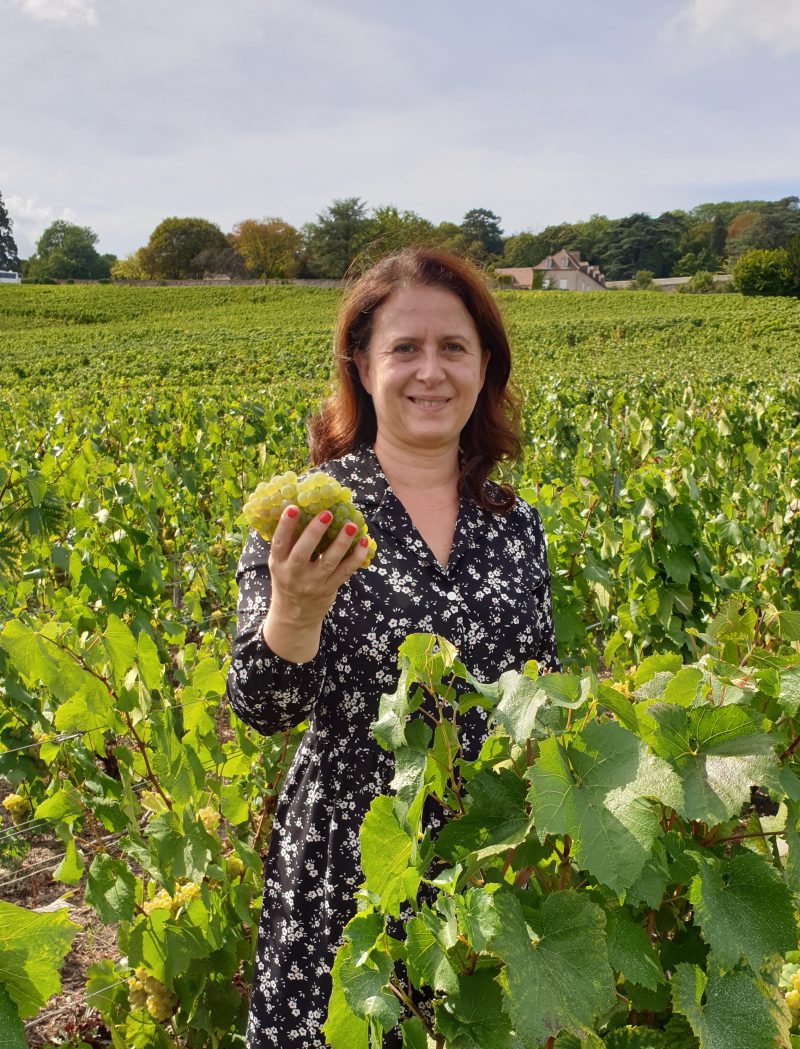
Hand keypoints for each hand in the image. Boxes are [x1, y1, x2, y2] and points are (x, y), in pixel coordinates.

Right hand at [262, 506, 369, 661]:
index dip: (285, 525)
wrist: (295, 616)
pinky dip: (357, 557)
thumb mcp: (281, 563)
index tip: (294, 507)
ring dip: (342, 543)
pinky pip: (346, 571)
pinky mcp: (330, 588)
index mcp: (279, 563)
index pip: (280, 543)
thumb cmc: (288, 579)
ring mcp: (314, 583)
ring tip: (351, 525)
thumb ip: (289, 543)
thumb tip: (303, 507)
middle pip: (303, 553)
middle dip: (315, 533)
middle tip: (327, 514)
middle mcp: (294, 574)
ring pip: (329, 562)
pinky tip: (364, 542)